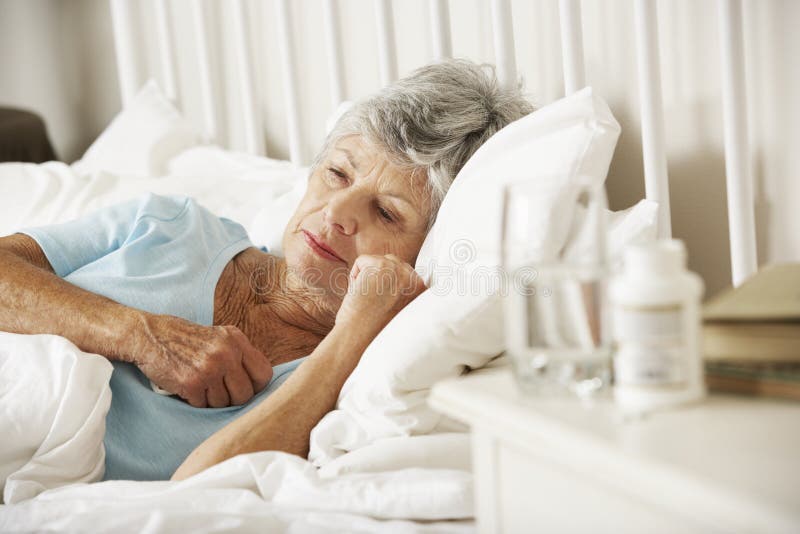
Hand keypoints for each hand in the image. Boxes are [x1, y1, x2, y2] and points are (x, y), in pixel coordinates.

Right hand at [131, 314, 272, 407]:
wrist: (148, 335)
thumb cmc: (183, 339)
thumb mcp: (217, 337)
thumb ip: (238, 354)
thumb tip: (257, 382)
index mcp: (236, 339)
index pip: (264, 374)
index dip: (256, 386)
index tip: (245, 388)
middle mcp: (226, 353)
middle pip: (245, 394)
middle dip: (233, 399)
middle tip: (219, 392)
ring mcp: (209, 368)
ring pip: (223, 403)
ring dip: (211, 400)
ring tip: (200, 386)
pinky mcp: (192, 383)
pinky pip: (203, 406)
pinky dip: (195, 401)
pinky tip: (187, 388)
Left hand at [335, 254, 426, 334]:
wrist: (360, 337)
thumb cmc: (375, 329)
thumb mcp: (399, 310)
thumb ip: (404, 292)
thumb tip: (393, 276)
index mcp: (422, 291)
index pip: (402, 272)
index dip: (387, 284)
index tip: (382, 301)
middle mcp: (414, 278)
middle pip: (391, 262)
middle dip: (378, 278)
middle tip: (374, 302)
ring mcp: (399, 270)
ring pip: (376, 261)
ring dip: (366, 278)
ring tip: (368, 299)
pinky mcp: (381, 265)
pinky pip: (361, 261)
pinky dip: (354, 276)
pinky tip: (360, 294)